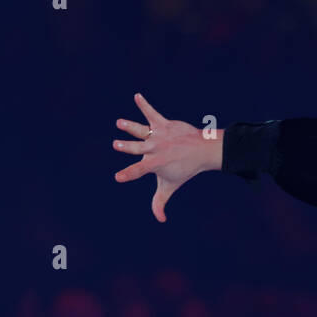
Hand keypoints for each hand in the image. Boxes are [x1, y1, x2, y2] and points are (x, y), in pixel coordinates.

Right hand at [113, 93, 219, 222]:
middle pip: (137, 148)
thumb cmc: (182, 170)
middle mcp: (154, 150)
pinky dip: (144, 104)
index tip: (118, 178)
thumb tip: (160, 219)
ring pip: (141, 130)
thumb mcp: (169, 186)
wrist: (200, 152)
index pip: (138, 171)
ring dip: (130, 126)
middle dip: (126, 147)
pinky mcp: (163, 124)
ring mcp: (158, 136)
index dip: (128, 175)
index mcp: (154, 165)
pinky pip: (152, 113)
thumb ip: (159, 202)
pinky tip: (137, 96)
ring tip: (119, 123)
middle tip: (116, 145)